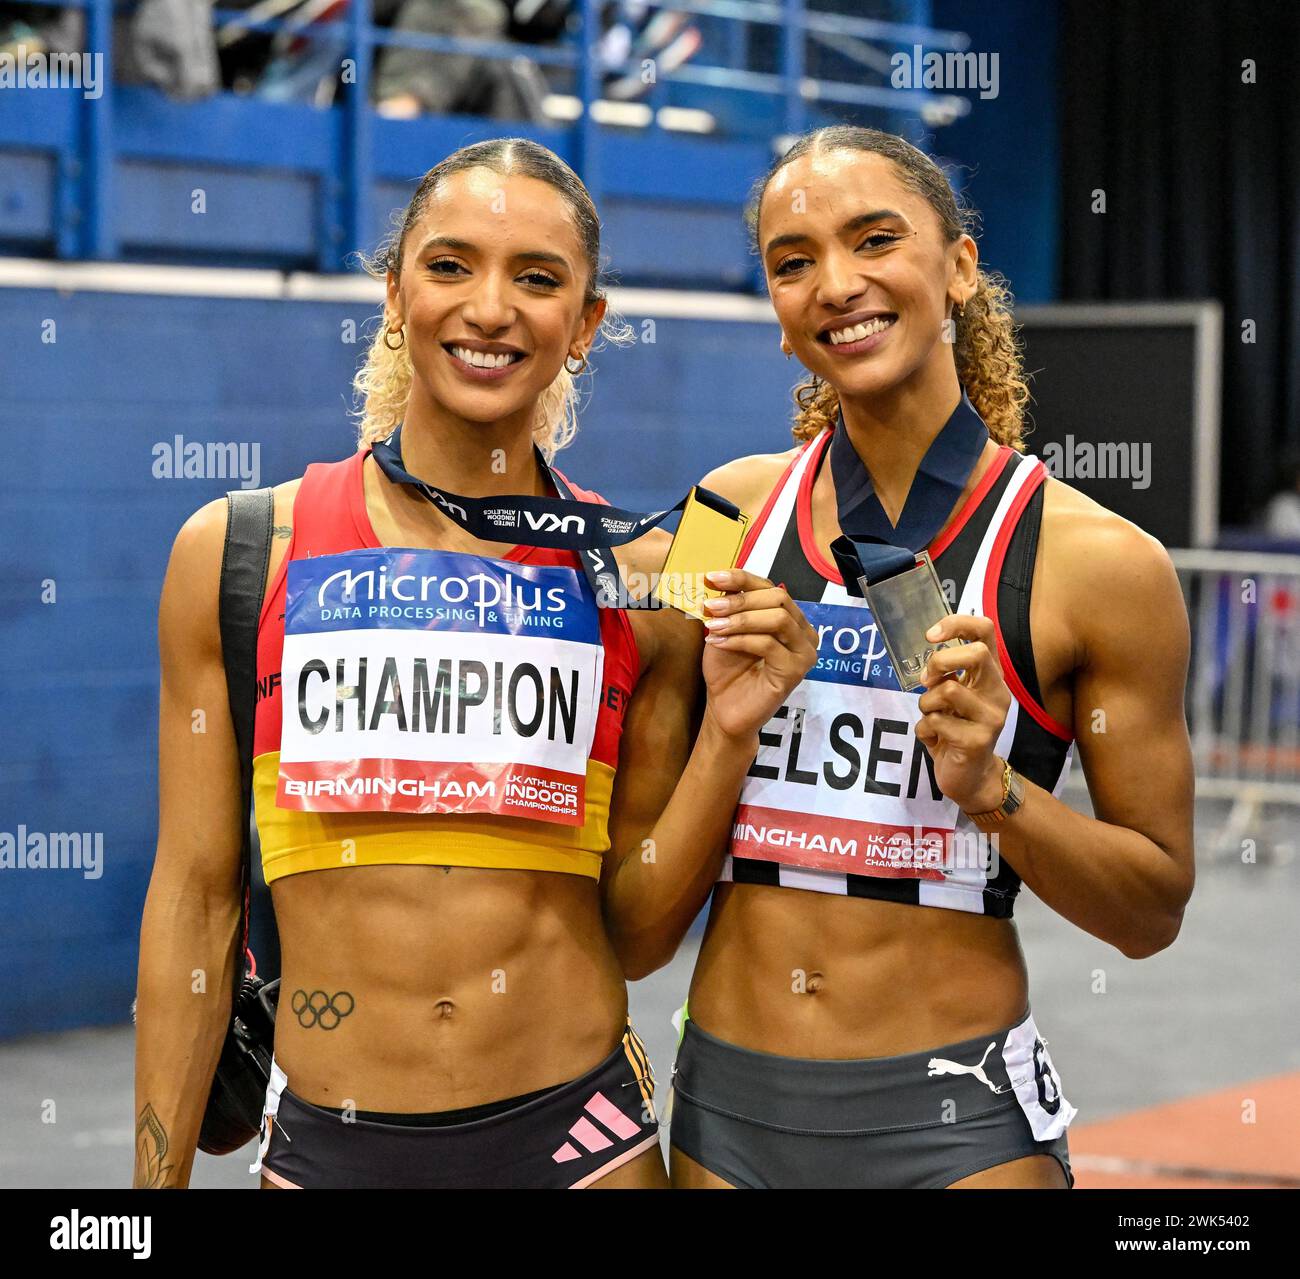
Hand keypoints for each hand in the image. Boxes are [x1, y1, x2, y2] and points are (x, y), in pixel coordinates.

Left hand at [698, 569, 817, 742]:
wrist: (725, 710)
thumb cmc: (727, 670)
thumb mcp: (725, 628)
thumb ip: (730, 604)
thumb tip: (722, 579)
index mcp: (789, 616)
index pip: (769, 586)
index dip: (741, 578)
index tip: (710, 577)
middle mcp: (803, 631)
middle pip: (778, 598)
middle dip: (740, 599)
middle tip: (710, 606)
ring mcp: (804, 652)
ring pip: (777, 619)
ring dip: (740, 619)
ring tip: (712, 626)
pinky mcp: (796, 671)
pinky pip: (770, 645)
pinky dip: (741, 640)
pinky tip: (719, 643)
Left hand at [913, 613, 1010, 811]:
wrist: (971, 777)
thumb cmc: (957, 729)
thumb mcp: (952, 696)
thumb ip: (946, 674)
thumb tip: (929, 660)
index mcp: (990, 675)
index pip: (985, 631)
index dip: (957, 623)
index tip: (930, 636)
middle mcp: (998, 692)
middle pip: (975, 654)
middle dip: (940, 662)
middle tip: (926, 680)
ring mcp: (991, 717)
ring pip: (947, 691)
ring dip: (926, 704)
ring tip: (932, 718)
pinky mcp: (978, 740)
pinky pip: (936, 722)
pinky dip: (924, 729)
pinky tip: (935, 740)